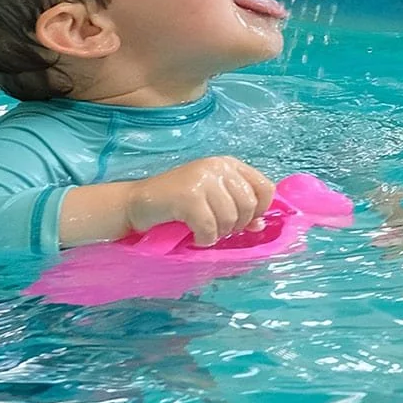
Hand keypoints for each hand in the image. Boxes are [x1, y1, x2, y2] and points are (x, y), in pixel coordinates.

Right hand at [124, 157, 274, 246]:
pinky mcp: (188, 196)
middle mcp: (217, 166)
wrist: (137, 203)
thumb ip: (239, 208)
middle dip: (236, 225)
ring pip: (230, 218)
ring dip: (218, 233)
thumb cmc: (177, 204)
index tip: (244, 221)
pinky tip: (194, 236)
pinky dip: (204, 238)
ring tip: (203, 231)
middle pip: (249, 205)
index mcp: (228, 164)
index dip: (259, 210)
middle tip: (217, 229)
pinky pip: (209, 227)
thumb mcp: (213, 201)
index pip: (265, 187)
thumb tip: (260, 225)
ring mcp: (202, 178)